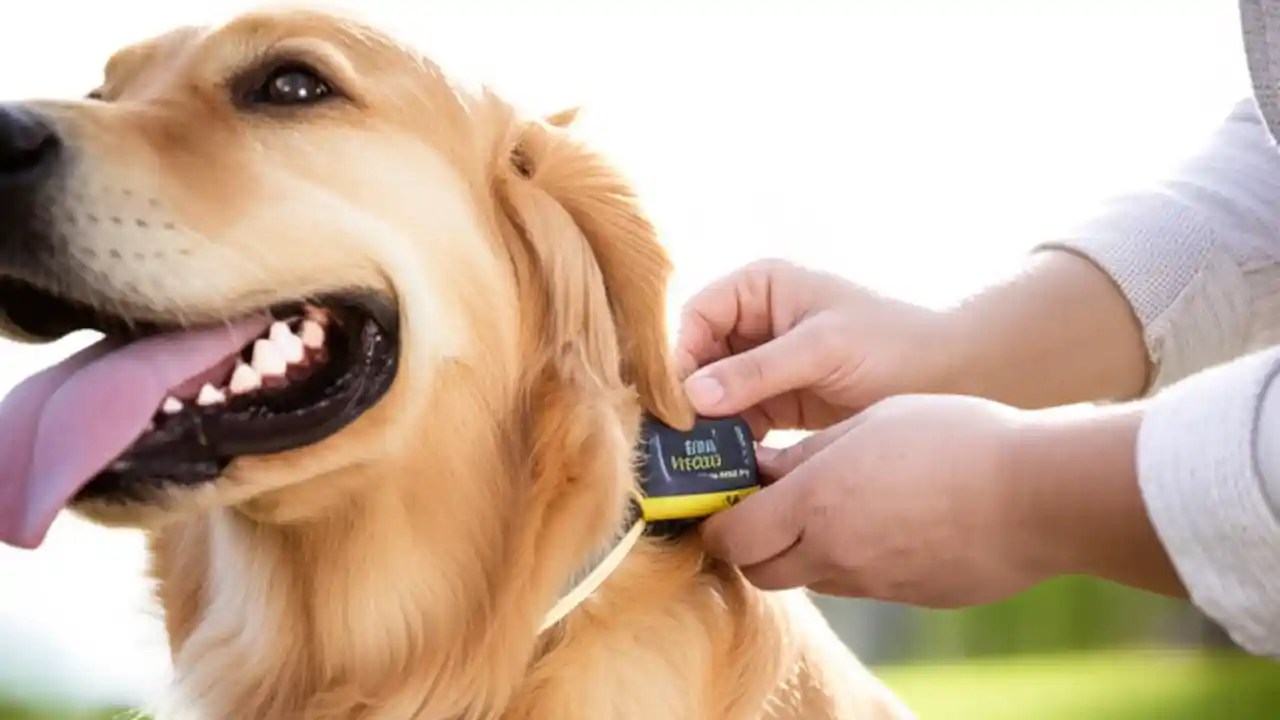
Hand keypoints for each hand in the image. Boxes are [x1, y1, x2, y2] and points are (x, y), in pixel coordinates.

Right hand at [676, 252, 1150, 438]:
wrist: (951, 378)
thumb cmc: (894, 343)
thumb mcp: (823, 349)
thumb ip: (758, 371)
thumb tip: (692, 395)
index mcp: (759, 286)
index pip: (696, 318)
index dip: (680, 358)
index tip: (675, 404)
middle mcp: (753, 320)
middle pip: (696, 358)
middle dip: (688, 398)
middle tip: (677, 443)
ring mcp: (762, 363)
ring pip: (711, 394)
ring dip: (705, 426)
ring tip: (695, 464)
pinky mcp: (775, 403)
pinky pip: (736, 421)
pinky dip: (728, 444)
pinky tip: (723, 471)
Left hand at [699, 394, 1183, 607]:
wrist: (1039, 494)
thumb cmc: (957, 438)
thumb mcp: (869, 423)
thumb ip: (808, 451)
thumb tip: (763, 467)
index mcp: (817, 502)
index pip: (732, 538)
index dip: (718, 525)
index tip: (724, 502)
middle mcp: (836, 551)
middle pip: (760, 573)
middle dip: (750, 546)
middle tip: (765, 508)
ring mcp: (874, 582)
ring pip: (809, 578)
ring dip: (800, 552)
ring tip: (828, 509)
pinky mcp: (909, 596)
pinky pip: (858, 584)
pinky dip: (849, 561)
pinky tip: (879, 523)